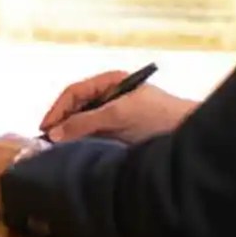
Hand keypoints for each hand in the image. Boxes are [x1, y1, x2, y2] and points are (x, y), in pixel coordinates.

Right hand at [39, 70, 198, 143]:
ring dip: (72, 135)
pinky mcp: (123, 133)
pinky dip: (84, 143)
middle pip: (77, 108)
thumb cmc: (159, 117)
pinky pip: (96, 136)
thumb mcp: (118, 115)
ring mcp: (117, 115)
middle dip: (62, 123)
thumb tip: (54, 133)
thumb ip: (85, 122)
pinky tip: (78, 154)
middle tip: (48, 143)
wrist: (190, 135)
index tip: (45, 128)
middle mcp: (112, 96)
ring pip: (85, 124)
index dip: (57, 110)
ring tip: (59, 151)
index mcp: (111, 82)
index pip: (74, 92)